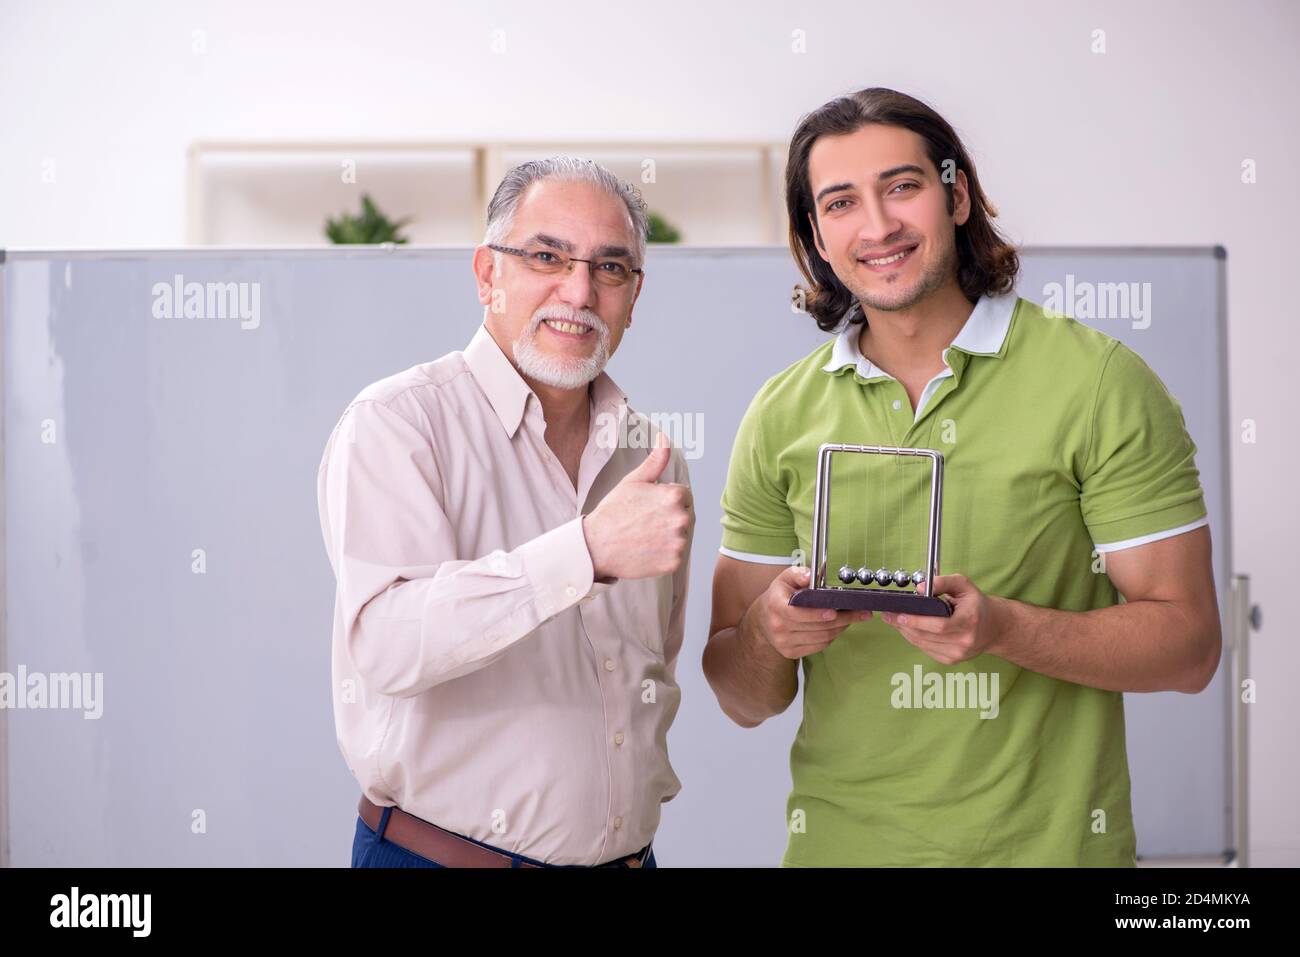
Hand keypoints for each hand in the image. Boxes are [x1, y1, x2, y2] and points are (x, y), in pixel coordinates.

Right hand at [582, 431, 692, 579]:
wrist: (596, 545)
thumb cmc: (613, 511)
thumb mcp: (633, 481)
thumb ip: (655, 461)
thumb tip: (664, 438)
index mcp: (674, 495)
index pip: (683, 496)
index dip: (665, 500)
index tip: (648, 507)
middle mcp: (681, 519)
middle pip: (684, 516)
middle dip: (668, 518)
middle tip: (644, 523)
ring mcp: (678, 543)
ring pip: (680, 537)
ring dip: (668, 538)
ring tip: (644, 537)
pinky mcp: (674, 563)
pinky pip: (675, 557)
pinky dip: (663, 556)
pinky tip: (646, 551)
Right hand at [744, 565, 870, 659]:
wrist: (762, 620)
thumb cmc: (778, 597)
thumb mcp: (784, 579)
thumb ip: (798, 574)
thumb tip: (810, 575)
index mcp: (776, 606)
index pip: (797, 613)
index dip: (817, 613)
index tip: (835, 610)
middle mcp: (778, 627)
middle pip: (817, 627)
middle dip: (843, 619)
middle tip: (860, 612)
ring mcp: (784, 642)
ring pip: (822, 637)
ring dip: (841, 628)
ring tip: (852, 618)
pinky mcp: (791, 653)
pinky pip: (820, 646)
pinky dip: (833, 636)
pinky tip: (838, 627)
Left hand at [879, 573, 1000, 664]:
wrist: (994, 627)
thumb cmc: (976, 604)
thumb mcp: (964, 585)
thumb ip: (943, 582)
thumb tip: (919, 588)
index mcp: (969, 621)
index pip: (939, 626)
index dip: (917, 622)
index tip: (900, 615)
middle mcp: (964, 641)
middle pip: (926, 636)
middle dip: (904, 626)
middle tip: (888, 616)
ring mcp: (958, 654)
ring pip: (923, 644)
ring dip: (906, 633)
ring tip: (894, 621)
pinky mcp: (951, 660)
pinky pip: (926, 649)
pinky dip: (914, 639)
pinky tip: (908, 630)